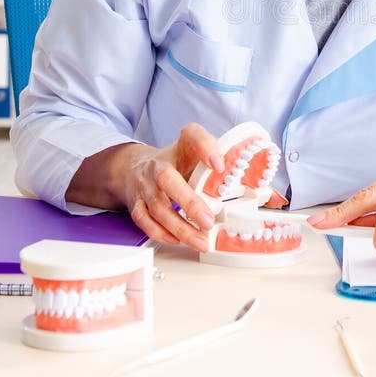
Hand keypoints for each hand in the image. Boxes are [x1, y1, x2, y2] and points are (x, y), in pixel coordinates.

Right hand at [122, 123, 224, 251]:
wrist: (135, 167)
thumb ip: (216, 159)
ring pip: (157, 207)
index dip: (205, 146)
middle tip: (209, 221)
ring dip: (180, 227)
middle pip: (167, 179)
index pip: (191, 135)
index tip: (219, 165)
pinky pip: (144, 220)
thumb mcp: (195, 153)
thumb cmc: (174, 162)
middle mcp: (158, 165)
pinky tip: (177, 239)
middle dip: (189, 203)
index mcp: (179, 148)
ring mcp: (145, 185)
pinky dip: (160, 233)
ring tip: (201, 241)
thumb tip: (240, 178)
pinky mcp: (136, 203)